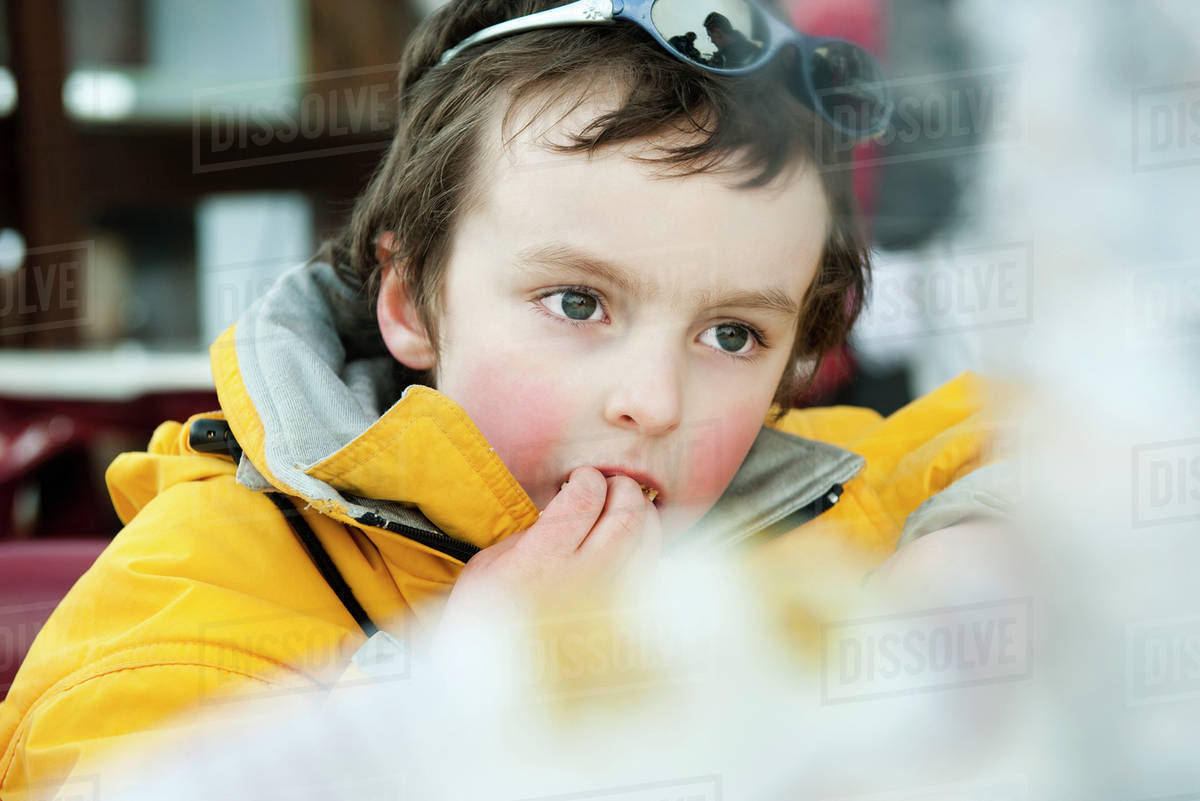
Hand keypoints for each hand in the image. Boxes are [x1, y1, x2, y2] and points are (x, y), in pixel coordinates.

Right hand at [436, 466, 662, 630]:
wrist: (494, 688)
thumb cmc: (483, 624)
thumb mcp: (487, 569)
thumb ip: (528, 535)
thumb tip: (564, 513)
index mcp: (541, 563)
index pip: (584, 501)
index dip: (589, 480)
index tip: (583, 479)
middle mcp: (583, 582)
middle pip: (627, 519)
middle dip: (625, 491)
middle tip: (615, 486)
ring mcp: (610, 606)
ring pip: (650, 546)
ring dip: (645, 518)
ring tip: (631, 510)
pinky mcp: (625, 626)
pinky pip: (653, 577)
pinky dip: (650, 553)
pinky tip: (637, 547)